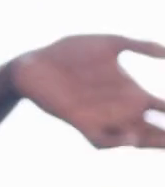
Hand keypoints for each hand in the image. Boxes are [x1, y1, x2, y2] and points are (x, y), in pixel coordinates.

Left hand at [15, 35, 164, 148]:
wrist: (34, 64)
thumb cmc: (72, 53)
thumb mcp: (111, 44)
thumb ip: (139, 46)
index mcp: (130, 93)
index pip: (161, 109)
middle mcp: (119, 109)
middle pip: (151, 130)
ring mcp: (101, 118)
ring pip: (132, 139)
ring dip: (150, 142)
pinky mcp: (80, 122)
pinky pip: (101, 140)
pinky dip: (117, 141)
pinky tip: (132, 137)